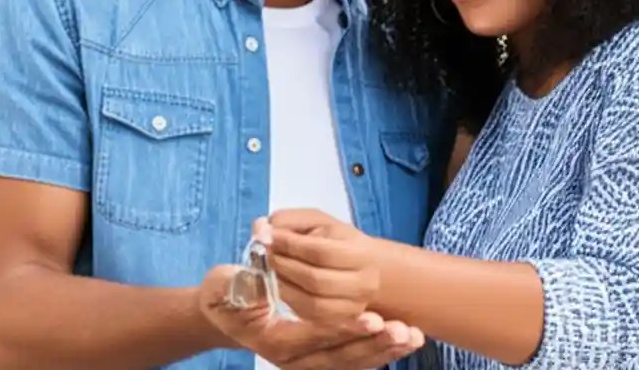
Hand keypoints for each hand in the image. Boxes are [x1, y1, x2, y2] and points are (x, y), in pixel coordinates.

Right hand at [197, 264, 422, 369]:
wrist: (230, 314)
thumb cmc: (227, 295)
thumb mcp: (224, 285)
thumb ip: (240, 285)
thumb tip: (255, 278)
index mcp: (275, 343)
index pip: (314, 338)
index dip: (343, 329)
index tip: (373, 318)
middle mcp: (295, 361)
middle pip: (340, 357)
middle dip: (374, 344)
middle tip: (403, 330)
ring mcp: (311, 363)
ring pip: (353, 363)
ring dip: (385, 351)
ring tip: (414, 336)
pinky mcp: (324, 358)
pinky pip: (356, 360)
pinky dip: (382, 352)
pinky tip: (407, 340)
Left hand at [263, 210, 384, 327]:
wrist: (367, 271)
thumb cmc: (338, 242)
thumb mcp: (318, 221)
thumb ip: (289, 221)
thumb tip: (260, 229)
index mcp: (361, 254)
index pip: (320, 252)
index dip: (290, 245)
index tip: (268, 237)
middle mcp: (363, 284)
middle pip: (316, 280)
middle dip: (284, 266)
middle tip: (266, 255)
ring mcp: (353, 307)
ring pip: (312, 304)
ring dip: (284, 286)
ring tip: (272, 270)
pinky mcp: (340, 321)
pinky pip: (310, 317)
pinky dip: (290, 301)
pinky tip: (281, 287)